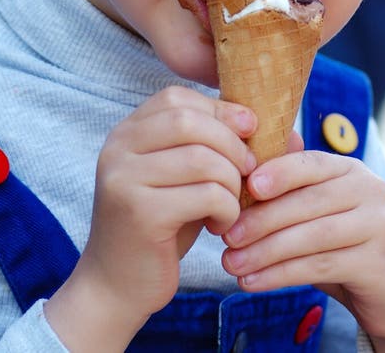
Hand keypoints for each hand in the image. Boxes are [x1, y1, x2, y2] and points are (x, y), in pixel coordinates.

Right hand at [45, 86, 256, 351]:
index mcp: (126, 133)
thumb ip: (208, 144)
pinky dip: (227, 208)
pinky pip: (206, 195)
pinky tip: (220, 224)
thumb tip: (268, 122)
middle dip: (231, 143)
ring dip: (232, 181)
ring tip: (231, 203)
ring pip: (202, 158)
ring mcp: (124, 179)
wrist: (116, 287)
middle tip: (247, 171)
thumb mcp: (182, 176)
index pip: (176, 97)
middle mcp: (118, 149)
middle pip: (189, 121)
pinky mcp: (140, 214)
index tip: (247, 130)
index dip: (218, 109)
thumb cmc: (160, 227)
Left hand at [222, 149, 384, 352]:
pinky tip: (253, 282)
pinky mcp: (378, 262)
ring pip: (312, 235)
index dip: (279, 172)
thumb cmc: (342, 246)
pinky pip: (320, 266)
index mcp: (351, 169)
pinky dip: (281, 274)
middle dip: (262, 219)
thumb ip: (291, 187)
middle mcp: (370, 189)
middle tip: (226, 236)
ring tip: (232, 263)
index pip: (311, 163)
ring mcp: (379, 225)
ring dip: (266, 251)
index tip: (245, 186)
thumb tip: (249, 156)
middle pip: (308, 201)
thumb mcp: (317, 212)